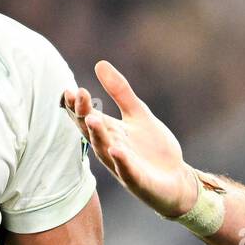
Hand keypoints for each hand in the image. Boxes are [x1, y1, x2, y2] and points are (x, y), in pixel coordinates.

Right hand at [62, 61, 198, 217]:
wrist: (175, 180)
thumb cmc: (152, 148)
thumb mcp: (138, 113)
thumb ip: (119, 91)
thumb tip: (99, 63)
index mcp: (109, 132)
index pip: (86, 117)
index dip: (76, 106)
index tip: (69, 90)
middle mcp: (110, 148)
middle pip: (91, 131)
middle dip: (84, 115)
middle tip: (79, 96)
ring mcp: (122, 166)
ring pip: (105, 150)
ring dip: (98, 135)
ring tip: (92, 118)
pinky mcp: (138, 181)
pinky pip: (127, 171)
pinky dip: (121, 161)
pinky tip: (116, 150)